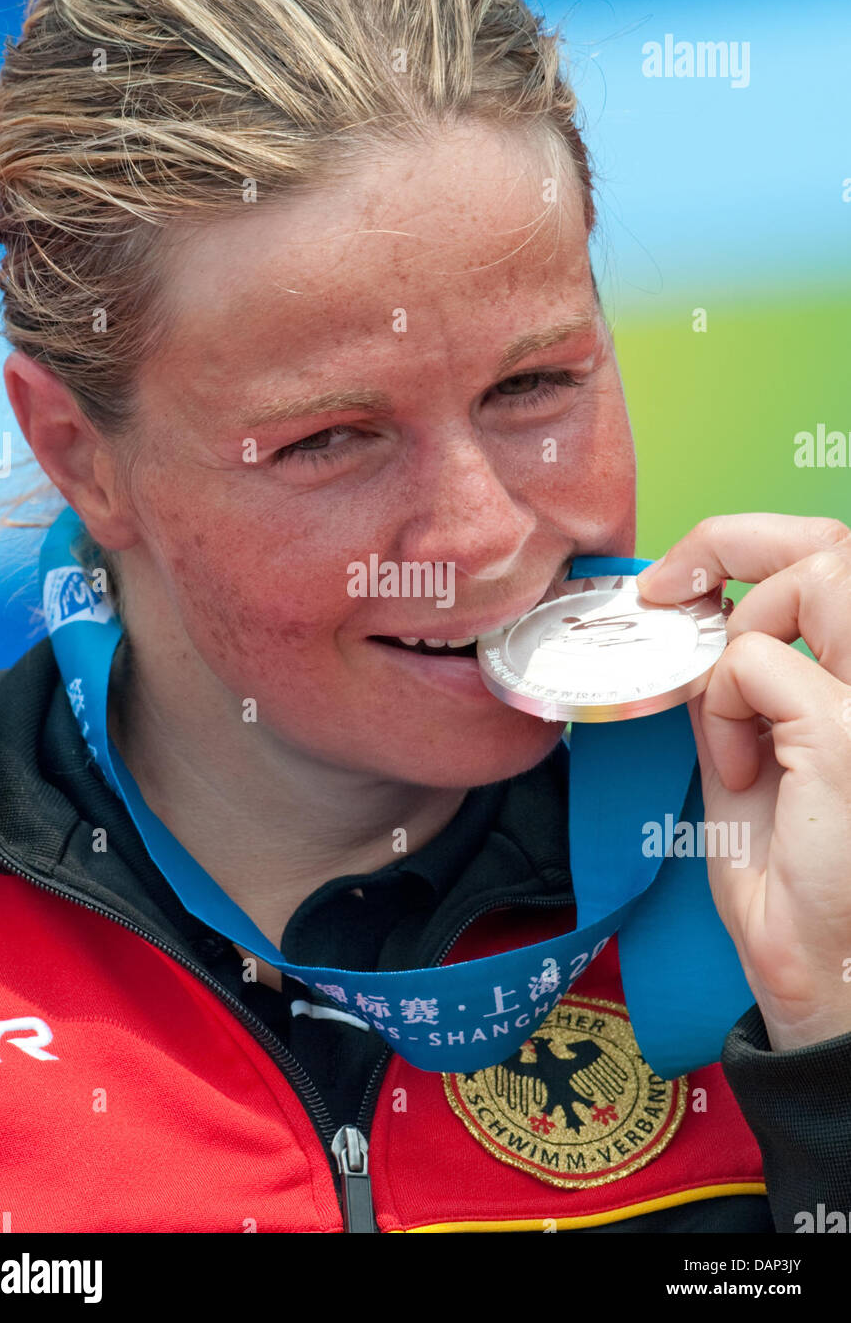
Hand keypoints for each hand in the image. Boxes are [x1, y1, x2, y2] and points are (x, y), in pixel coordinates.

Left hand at [635, 514, 850, 1052]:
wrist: (821, 970)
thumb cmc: (795, 878)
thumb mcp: (758, 755)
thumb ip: (744, 686)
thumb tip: (702, 628)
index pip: (837, 554)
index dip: (752, 538)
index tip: (685, 577)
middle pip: (836, 542)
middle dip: (734, 543)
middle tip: (674, 593)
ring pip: (820, 576)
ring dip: (743, 628)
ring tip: (727, 706)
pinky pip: (757, 664)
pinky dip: (723, 704)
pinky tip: (740, 767)